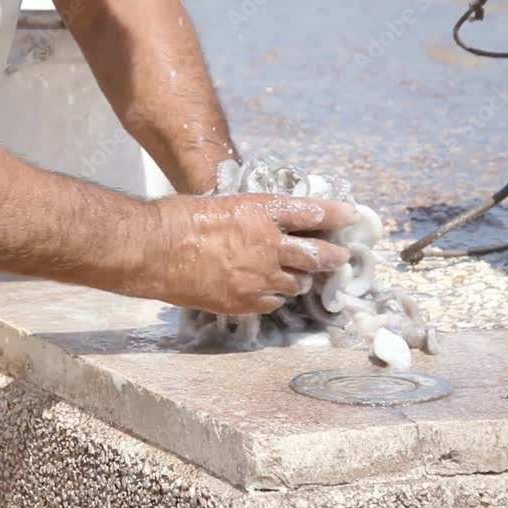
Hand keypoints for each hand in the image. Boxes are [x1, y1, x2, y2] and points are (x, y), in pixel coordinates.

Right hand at [140, 194, 357, 314]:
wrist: (155, 249)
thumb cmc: (181, 218)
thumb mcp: (226, 204)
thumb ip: (255, 216)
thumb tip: (270, 226)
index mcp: (263, 212)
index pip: (313, 211)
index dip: (336, 214)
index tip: (351, 216)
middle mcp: (269, 244)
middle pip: (317, 254)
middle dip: (334, 257)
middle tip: (341, 258)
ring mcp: (259, 276)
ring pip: (298, 283)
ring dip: (299, 279)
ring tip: (297, 277)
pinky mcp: (245, 301)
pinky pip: (274, 302)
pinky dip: (274, 297)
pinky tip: (266, 292)